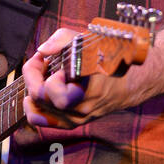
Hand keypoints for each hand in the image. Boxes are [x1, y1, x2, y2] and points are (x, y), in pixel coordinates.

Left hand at [18, 26, 136, 144]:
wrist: (131, 82)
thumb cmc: (110, 58)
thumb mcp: (89, 40)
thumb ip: (62, 39)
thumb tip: (42, 50)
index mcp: (86, 86)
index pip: (49, 89)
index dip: (39, 71)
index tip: (45, 58)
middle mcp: (82, 106)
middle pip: (40, 99)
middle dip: (33, 78)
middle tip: (41, 64)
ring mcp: (78, 118)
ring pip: (38, 113)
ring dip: (33, 92)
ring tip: (42, 77)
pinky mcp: (74, 123)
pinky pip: (44, 122)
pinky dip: (35, 107)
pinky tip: (39, 93)